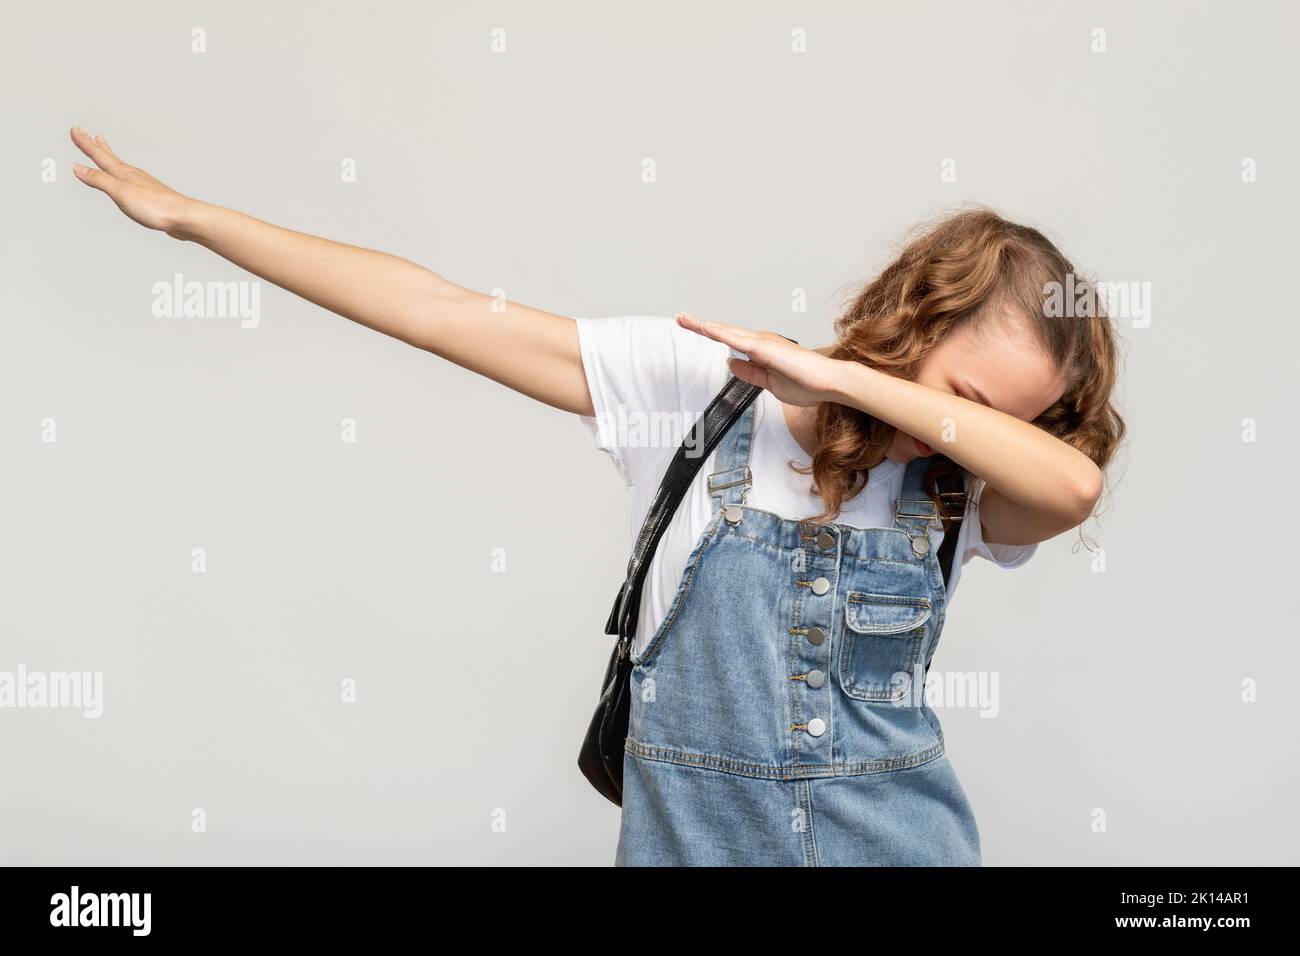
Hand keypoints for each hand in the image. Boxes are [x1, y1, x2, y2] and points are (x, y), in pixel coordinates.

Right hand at [70, 127, 193, 237]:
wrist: (183, 217)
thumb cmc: (155, 207)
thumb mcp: (120, 192)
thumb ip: (99, 180)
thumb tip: (78, 168)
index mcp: (123, 173)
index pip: (99, 154)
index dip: (85, 143)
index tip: (74, 129)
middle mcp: (132, 174)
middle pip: (109, 156)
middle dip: (94, 144)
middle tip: (85, 132)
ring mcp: (142, 183)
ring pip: (120, 164)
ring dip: (108, 154)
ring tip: (103, 145)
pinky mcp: (149, 194)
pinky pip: (129, 177)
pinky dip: (120, 171)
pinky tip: (125, 175)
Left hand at [674, 312, 845, 406]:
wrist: (828, 384)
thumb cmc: (806, 384)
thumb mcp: (768, 383)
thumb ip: (749, 373)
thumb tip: (729, 361)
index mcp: (761, 350)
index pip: (730, 340)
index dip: (711, 333)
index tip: (694, 327)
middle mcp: (760, 342)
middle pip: (724, 331)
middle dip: (701, 325)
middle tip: (680, 317)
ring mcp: (763, 343)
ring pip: (727, 331)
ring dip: (705, 325)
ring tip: (685, 319)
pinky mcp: (765, 348)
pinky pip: (737, 339)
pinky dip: (720, 332)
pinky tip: (706, 328)